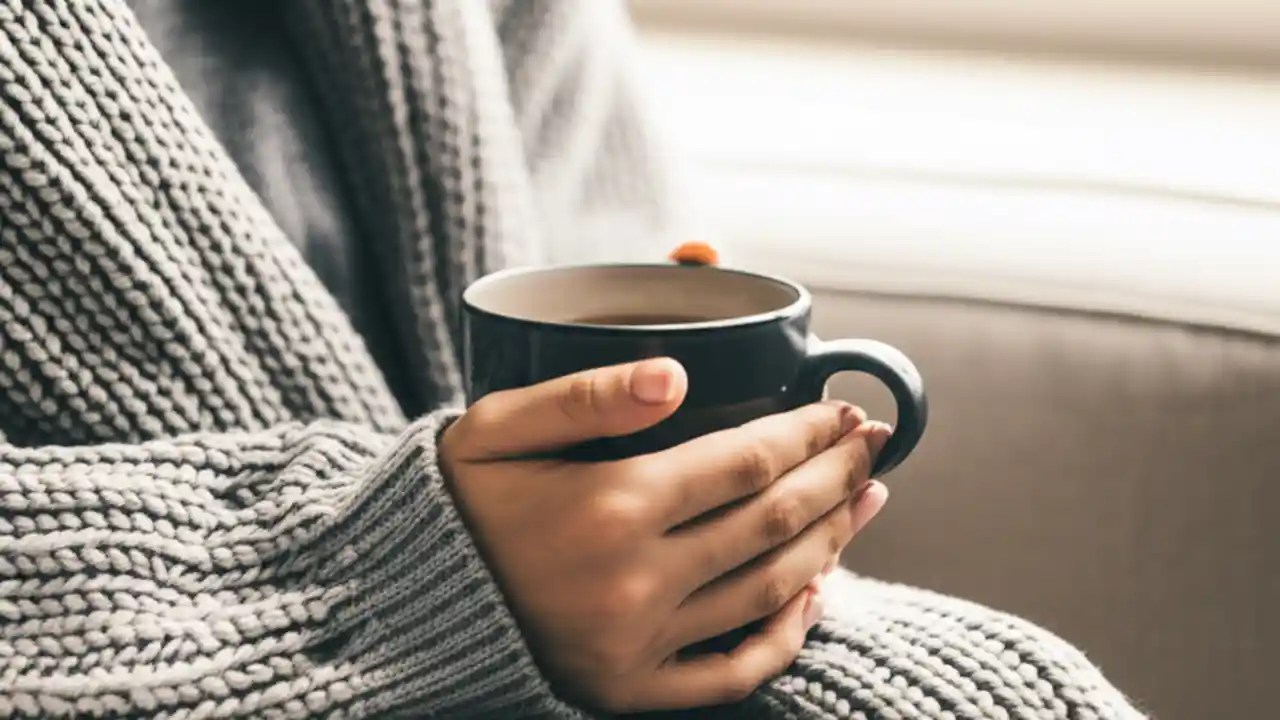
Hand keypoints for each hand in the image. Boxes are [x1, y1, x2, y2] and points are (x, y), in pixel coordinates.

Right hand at [440, 358, 889, 711]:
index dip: (808, 432)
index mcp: (611, 504)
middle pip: (773, 521)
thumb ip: (587, 395)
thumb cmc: (457, 501)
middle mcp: (636, 578)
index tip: (843, 408)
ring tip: (867, 501)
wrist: (404, 599)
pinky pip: (732, 672)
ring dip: (832, 541)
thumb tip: (677, 371)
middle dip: (836, 476)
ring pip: (769, 588)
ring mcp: (638, 642)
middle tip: (874, 444)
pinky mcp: (629, 689)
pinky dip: (784, 636)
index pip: (746, 461)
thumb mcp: (498, 426)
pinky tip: (813, 596)